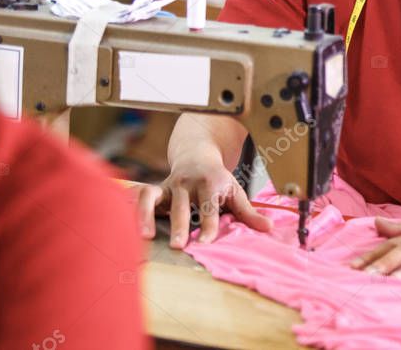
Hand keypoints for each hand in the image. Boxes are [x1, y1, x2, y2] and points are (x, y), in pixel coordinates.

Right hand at [129, 149, 270, 248]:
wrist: (197, 155)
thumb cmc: (218, 180)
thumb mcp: (235, 192)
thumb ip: (248, 213)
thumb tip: (269, 228)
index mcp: (212, 183)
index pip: (210, 207)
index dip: (208, 224)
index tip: (205, 241)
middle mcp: (189, 183)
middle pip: (183, 204)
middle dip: (180, 224)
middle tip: (178, 244)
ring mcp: (170, 185)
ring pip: (157, 197)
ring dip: (150, 215)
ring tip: (146, 237)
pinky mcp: (156, 188)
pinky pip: (142, 195)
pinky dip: (135, 209)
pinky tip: (131, 227)